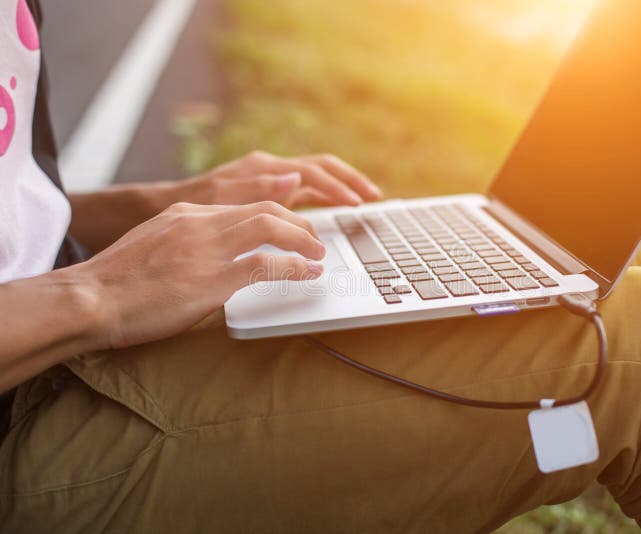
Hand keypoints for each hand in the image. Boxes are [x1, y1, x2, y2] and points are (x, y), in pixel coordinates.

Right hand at [79, 201, 325, 348]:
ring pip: (270, 225)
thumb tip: (209, 260)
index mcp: (186, 214)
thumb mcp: (153, 248)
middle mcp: (199, 222)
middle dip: (297, 222)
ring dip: (303, 239)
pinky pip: (265, 264)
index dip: (276, 215)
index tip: (290, 227)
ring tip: (318, 254)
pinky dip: (293, 266)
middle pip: (265, 207)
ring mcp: (207, 247)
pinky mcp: (212, 277)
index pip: (243, 205)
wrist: (89, 299)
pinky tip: (307, 273)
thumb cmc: (115, 284)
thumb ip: (185, 245)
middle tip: (314, 239)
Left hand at [176, 151, 382, 207]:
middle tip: (374, 196)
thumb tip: (295, 179)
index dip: (338, 188)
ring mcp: (268, 179)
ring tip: (364, 200)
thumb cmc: (188, 207)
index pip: (312, 173)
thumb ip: (256, 189)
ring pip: (315, 177)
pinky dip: (325, 196)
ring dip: (341, 186)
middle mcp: (268, 169)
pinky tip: (336, 207)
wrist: (162, 208)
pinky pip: (304, 190)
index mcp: (262, 169)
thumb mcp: (217, 200)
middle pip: (321, 168)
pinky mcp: (266, 192)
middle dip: (349, 180)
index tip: (357, 204)